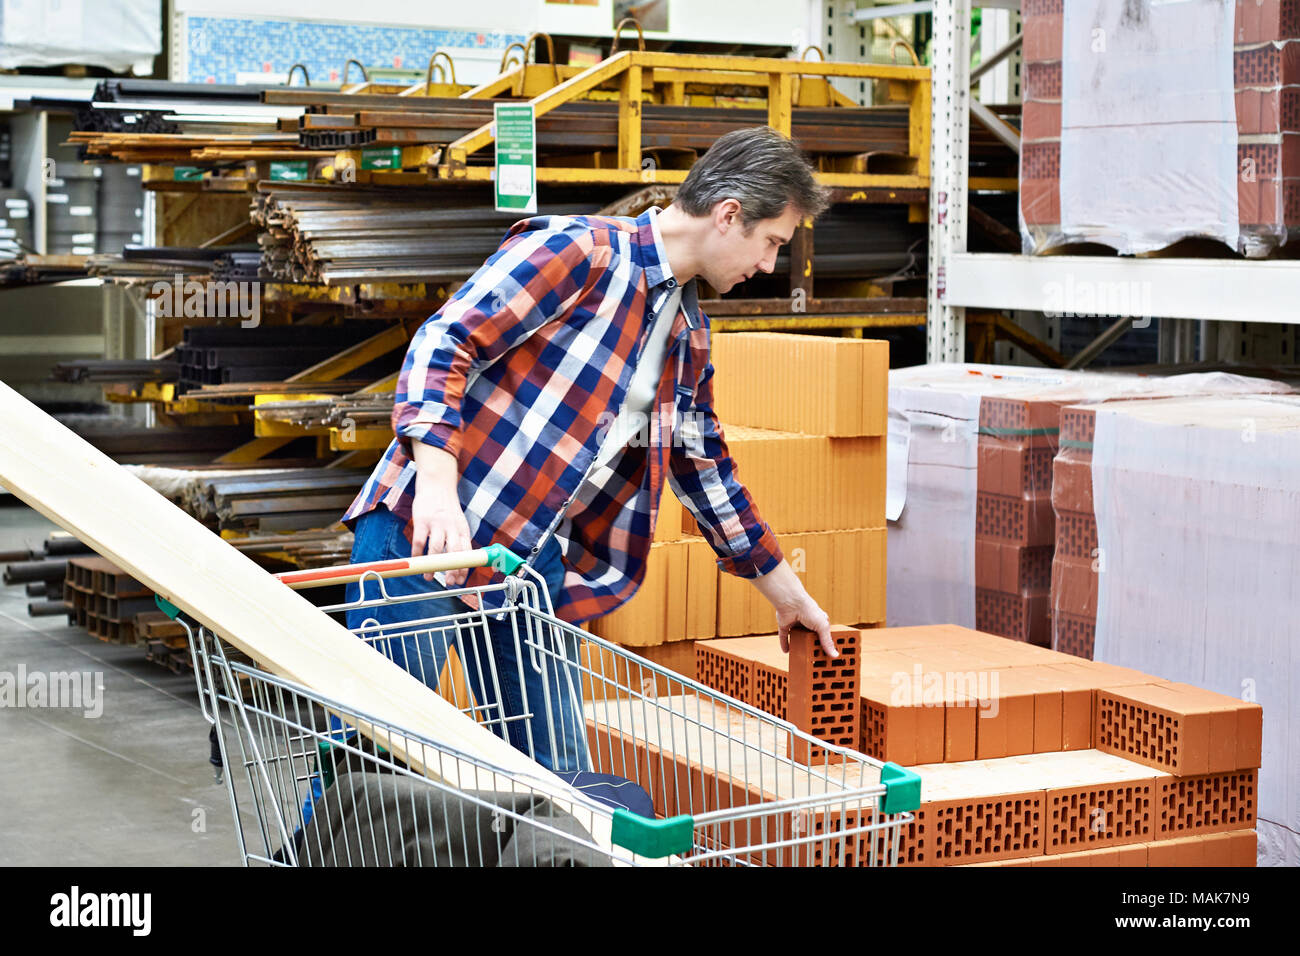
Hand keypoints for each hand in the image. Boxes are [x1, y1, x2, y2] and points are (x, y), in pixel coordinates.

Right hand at [410, 444, 472, 586]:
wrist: (437, 483)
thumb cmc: (447, 507)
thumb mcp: (458, 522)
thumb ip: (458, 539)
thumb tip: (458, 563)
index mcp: (462, 529)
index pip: (466, 552)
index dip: (464, 568)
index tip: (460, 581)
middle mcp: (452, 527)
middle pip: (454, 553)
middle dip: (452, 570)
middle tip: (449, 583)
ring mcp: (437, 523)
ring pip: (436, 549)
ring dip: (432, 566)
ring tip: (429, 577)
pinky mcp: (422, 520)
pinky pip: (419, 541)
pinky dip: (417, 554)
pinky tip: (416, 561)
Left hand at [751, 560, 836, 657]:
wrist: (792, 602)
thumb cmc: (809, 610)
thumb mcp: (822, 627)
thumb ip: (827, 641)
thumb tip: (835, 655)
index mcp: (819, 621)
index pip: (824, 634)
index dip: (826, 644)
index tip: (828, 655)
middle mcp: (808, 623)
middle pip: (811, 637)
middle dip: (812, 646)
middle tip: (815, 658)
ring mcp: (796, 624)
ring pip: (798, 637)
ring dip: (799, 645)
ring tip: (801, 656)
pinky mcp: (785, 625)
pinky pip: (784, 637)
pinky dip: (785, 644)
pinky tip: (786, 651)